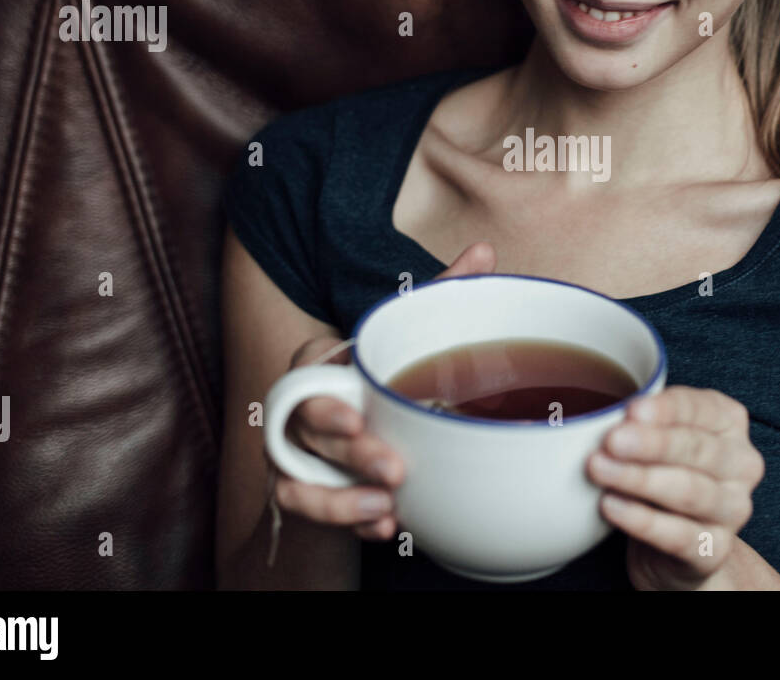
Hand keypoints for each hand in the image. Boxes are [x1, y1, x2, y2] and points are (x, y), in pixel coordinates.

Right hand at [271, 241, 496, 539]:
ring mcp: (295, 453)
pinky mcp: (300, 491)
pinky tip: (382, 527)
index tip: (356, 416)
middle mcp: (299, 408)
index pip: (308, 373)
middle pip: (310, 432)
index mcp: (320, 362)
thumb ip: (438, 295)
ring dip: (342, 499)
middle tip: (395, 470)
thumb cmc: (381, 377)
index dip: (325, 401)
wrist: (351, 437)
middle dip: (351, 454)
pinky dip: (345, 522)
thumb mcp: (407, 336)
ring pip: (299, 480)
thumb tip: (484, 252)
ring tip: (387, 508)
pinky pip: (310, 513)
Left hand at [586, 385, 765, 589]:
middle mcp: (741, 464)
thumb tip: (602, 415)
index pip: (702, 408)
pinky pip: (679, 535)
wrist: (671, 545)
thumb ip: (638, 421)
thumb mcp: (654, 437)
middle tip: (611, 441)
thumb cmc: (662, 473)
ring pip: (689, 491)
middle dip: (652, 444)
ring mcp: (733, 509)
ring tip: (599, 470)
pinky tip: (611, 506)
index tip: (631, 410)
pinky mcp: (715, 549)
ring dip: (640, 480)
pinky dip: (642, 520)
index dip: (666, 409)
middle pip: (698, 449)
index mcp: (729, 423)